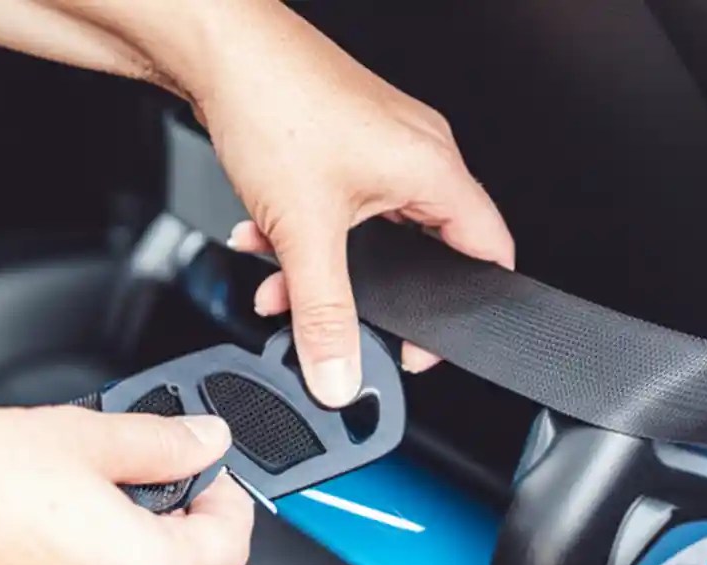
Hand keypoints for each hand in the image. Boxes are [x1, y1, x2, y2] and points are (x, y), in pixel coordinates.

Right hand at [0, 406, 251, 564]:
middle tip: (159, 476)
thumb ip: (161, 441)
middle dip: (185, 529)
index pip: (228, 550)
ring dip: (134, 553)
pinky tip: (52, 530)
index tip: (210, 470)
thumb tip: (204, 440)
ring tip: (96, 496)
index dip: (230, 501)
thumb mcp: (85, 435)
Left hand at [197, 8, 514, 406]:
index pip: (488, 251)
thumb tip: (339, 373)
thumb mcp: (303, 231)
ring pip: (365, 231)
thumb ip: (324, 313)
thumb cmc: (275, 102)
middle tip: (342, 319)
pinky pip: (335, 205)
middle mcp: (415, 152)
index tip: (424, 344)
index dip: (466, 307)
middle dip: (370, 292)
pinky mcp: (337, 140)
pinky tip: (262, 240)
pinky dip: (301, 231)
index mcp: (433, 169)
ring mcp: (377, 143)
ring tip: (281, 283)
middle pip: (419, 249)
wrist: (219, 49)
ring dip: (320, 265)